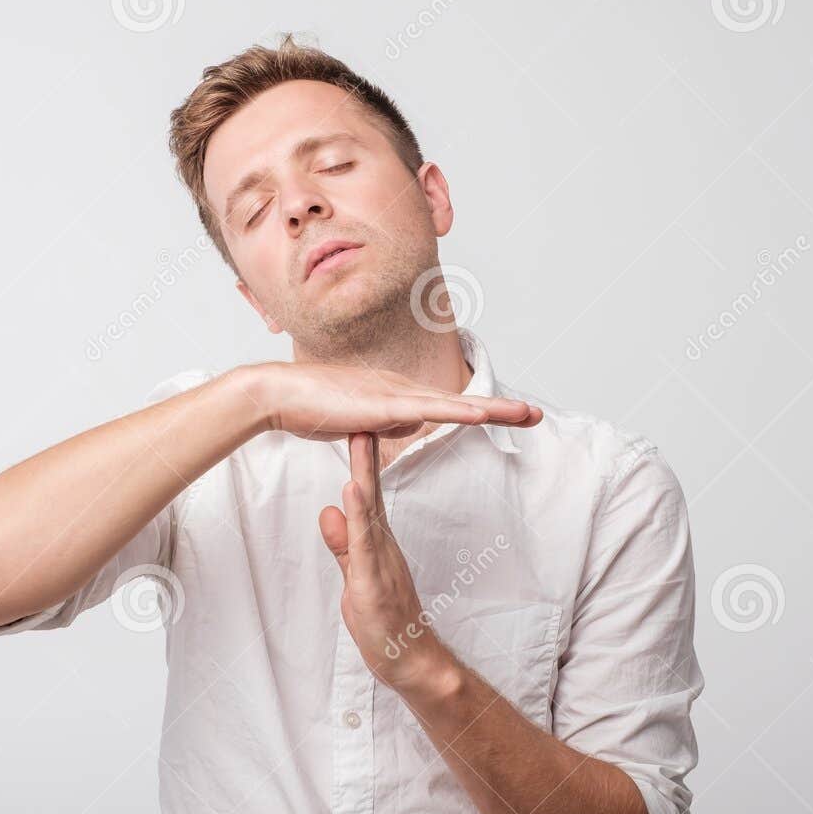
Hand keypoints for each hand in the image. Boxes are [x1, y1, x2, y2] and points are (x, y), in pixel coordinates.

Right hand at [248, 361, 541, 441]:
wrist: (276, 395)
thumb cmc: (309, 408)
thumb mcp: (359, 422)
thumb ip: (385, 423)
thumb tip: (408, 424)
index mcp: (396, 394)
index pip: (448, 406)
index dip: (481, 410)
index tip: (511, 416)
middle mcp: (401, 388)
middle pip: (460, 402)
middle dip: (500, 408)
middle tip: (536, 414)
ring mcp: (392, 394)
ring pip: (452, 404)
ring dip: (490, 409)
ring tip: (525, 414)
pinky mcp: (380, 406)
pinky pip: (426, 411)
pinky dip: (456, 413)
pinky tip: (480, 416)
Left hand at [318, 431, 454, 692]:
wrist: (412, 661)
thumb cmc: (385, 622)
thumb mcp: (355, 577)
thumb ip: (343, 545)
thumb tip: (330, 511)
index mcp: (376, 542)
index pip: (367, 493)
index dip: (360, 460)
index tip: (355, 424)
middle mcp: (382, 545)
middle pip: (371, 491)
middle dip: (365, 452)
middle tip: (362, 411)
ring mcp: (380, 562)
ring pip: (370, 511)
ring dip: (363, 473)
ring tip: (360, 437)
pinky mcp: (373, 583)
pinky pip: (364, 545)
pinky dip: (357, 518)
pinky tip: (351, 492)